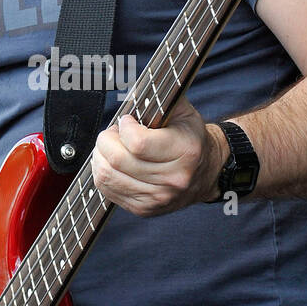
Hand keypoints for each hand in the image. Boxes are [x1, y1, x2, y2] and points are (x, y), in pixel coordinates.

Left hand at [90, 98, 226, 215]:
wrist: (205, 172)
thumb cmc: (189, 137)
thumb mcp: (183, 111)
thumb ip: (159, 99)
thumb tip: (130, 96)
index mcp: (185, 152)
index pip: (137, 143)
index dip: (124, 127)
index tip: (127, 121)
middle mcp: (173, 179)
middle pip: (117, 160)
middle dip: (106, 141)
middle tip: (113, 133)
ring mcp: (158, 198)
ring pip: (107, 177)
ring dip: (100, 156)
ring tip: (112, 146)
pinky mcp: (145, 209)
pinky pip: (107, 190)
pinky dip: (103, 173)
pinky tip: (113, 163)